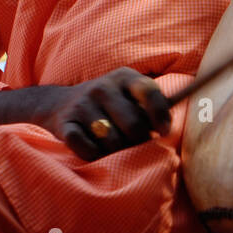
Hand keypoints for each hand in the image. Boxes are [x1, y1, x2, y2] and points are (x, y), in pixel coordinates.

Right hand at [48, 68, 170, 160]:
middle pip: (134, 125)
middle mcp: (102, 87)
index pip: (149, 92)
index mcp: (125, 77)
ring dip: (117, 151)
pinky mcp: (65, 124)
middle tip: (134, 143)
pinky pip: (87, 149)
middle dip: (138, 141)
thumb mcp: (131, 95)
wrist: (58, 104)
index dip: (160, 115)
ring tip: (113, 145)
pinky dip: (94, 155)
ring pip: (112, 141)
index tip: (163, 132)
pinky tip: (95, 149)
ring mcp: (82, 105)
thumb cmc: (110, 105)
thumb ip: (154, 105)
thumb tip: (174, 126)